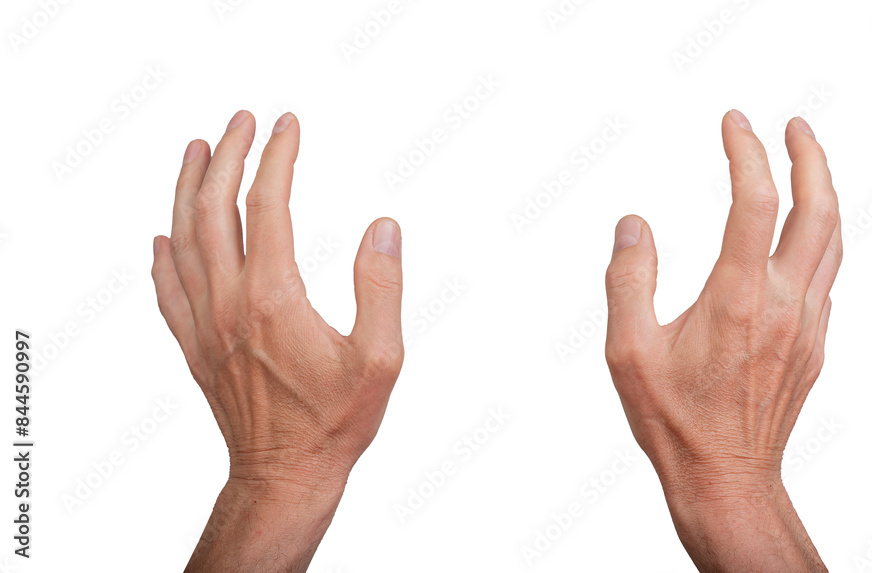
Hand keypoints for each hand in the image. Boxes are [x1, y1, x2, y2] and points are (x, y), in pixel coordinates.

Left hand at [151, 111, 403, 571]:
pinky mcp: (193, 347)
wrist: (284, 475)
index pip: (267, 206)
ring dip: (186, 189)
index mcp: (274, 299)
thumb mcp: (380, 358)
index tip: (287, 124)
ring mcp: (203, 325)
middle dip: (225, 157)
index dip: (276, 158)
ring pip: (182, 240)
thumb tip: (383, 227)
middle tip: (240, 121)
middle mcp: (229, 304)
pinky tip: (164, 235)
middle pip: (214, 211)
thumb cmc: (335, 422)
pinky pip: (166, 289)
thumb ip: (381, 288)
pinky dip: (163, 253)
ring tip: (195, 151)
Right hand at [604, 110, 840, 571]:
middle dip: (811, 158)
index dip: (746, 152)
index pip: (755, 202)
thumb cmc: (673, 420)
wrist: (727, 479)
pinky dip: (817, 240)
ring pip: (832, 241)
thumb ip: (628, 279)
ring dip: (823, 195)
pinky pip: (826, 277)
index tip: (735, 122)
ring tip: (805, 167)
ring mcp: (806, 325)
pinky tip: (796, 240)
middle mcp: (783, 304)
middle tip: (795, 125)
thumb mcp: (627, 351)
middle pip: (819, 210)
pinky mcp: (812, 345)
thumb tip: (633, 224)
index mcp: (738, 297)